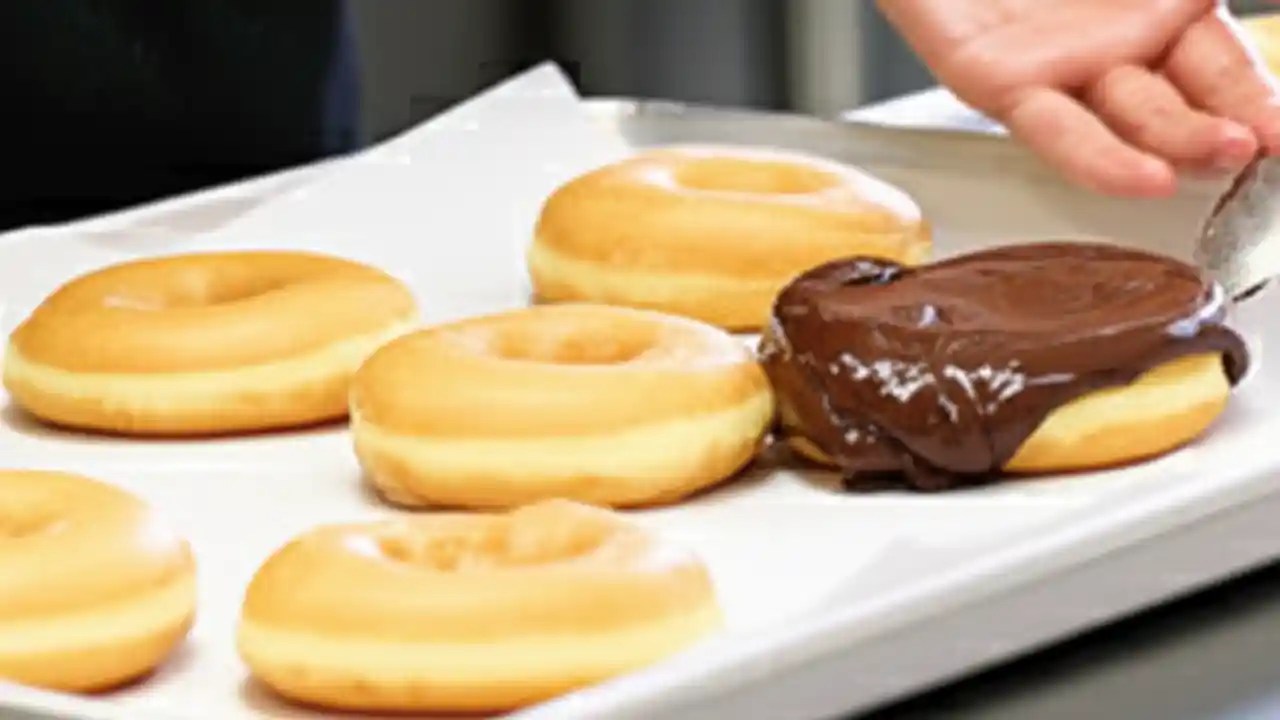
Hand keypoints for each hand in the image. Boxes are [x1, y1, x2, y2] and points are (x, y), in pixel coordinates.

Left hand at [878, 0, 1279, 196]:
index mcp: (1161, 9)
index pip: (1224, 63)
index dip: (1259, 98)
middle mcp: (1116, 49)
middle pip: (1186, 95)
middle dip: (1234, 117)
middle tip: (1268, 142)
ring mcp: (1061, 70)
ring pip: (1132, 120)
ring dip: (1183, 141)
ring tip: (1232, 153)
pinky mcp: (997, 83)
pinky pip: (1056, 130)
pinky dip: (1104, 160)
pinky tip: (1149, 178)